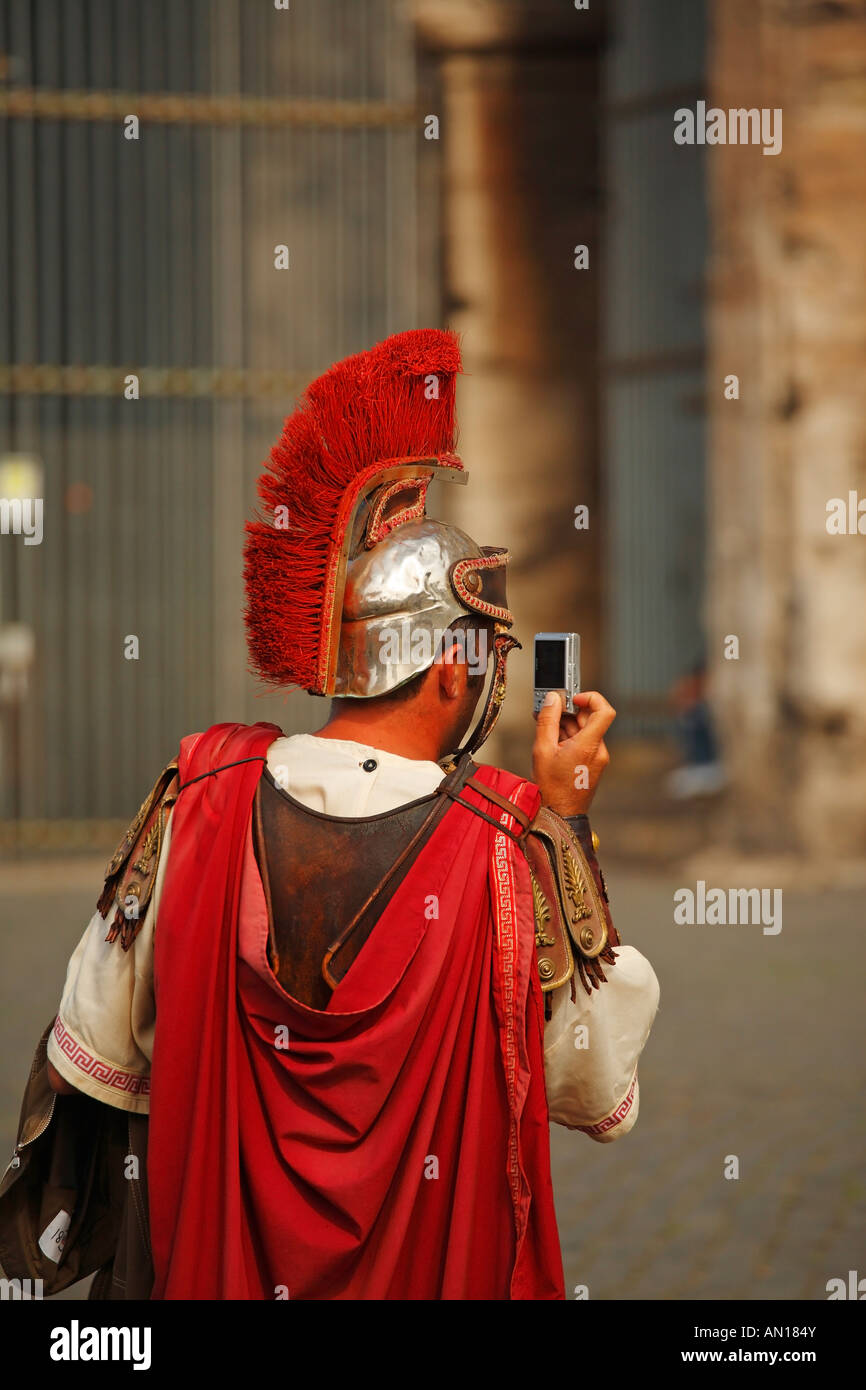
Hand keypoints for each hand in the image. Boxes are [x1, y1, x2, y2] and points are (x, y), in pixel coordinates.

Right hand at [532, 690, 615, 815]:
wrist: (560, 814)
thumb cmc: (552, 789)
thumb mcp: (542, 750)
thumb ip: (548, 720)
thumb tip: (552, 699)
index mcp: (589, 745)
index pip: (604, 710)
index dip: (591, 698)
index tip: (575, 698)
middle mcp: (599, 751)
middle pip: (590, 720)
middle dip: (570, 714)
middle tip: (550, 713)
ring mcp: (598, 759)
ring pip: (586, 731)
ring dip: (568, 727)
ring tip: (547, 732)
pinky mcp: (594, 764)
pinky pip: (585, 743)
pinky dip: (571, 739)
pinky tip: (554, 745)